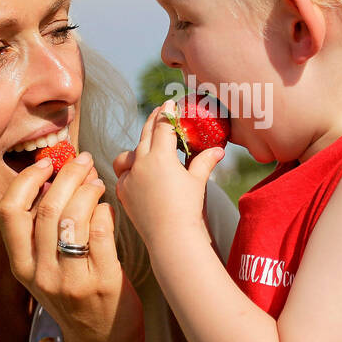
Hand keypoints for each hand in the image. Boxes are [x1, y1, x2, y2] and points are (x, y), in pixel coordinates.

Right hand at [0, 150, 142, 341]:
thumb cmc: (75, 300)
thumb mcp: (44, 271)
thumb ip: (42, 233)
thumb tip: (53, 177)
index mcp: (22, 266)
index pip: (10, 212)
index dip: (27, 180)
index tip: (47, 163)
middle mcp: (42, 273)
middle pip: (47, 208)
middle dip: (67, 175)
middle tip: (83, 162)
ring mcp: (72, 279)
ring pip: (74, 216)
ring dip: (88, 189)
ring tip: (98, 183)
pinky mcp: (103, 282)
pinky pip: (103, 231)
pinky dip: (106, 211)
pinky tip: (109, 208)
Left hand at [114, 101, 224, 249]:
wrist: (170, 237)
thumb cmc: (188, 208)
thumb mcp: (198, 181)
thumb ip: (205, 162)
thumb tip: (219, 150)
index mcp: (160, 156)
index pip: (163, 126)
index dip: (167, 112)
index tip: (169, 104)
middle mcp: (141, 162)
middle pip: (145, 134)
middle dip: (152, 121)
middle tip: (158, 112)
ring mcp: (129, 177)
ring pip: (127, 155)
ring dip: (136, 149)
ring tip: (145, 151)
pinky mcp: (123, 192)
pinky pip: (123, 175)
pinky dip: (130, 172)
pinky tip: (139, 176)